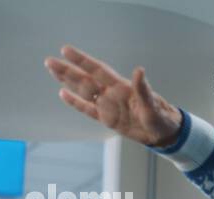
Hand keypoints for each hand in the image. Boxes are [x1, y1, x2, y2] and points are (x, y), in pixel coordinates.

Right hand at [44, 44, 182, 147]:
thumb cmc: (160, 117)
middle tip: (49, 61)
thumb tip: (139, 70)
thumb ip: (143, 89)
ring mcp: (108, 106)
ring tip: (52, 70)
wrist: (164, 133)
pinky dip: (76, 103)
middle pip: (85, 79)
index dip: (83, 61)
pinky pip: (88, 109)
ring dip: (68, 81)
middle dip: (68, 70)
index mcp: (121, 88)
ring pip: (83, 92)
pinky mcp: (108, 119)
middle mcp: (111, 94)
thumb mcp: (152, 104)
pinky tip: (63, 94)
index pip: (98, 71)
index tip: (66, 50)